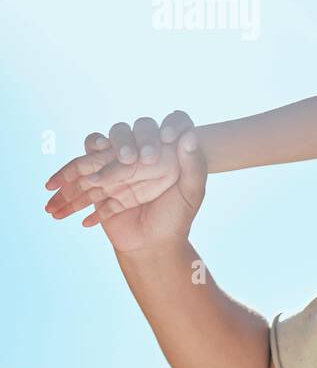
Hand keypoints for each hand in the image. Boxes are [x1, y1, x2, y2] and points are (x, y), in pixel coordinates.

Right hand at [45, 111, 189, 224]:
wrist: (151, 243)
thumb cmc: (176, 216)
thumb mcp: (192, 193)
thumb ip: (195, 164)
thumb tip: (189, 135)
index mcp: (165, 149)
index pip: (167, 124)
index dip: (170, 124)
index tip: (169, 137)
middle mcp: (138, 151)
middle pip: (123, 132)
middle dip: (124, 142)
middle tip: (131, 160)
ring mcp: (115, 163)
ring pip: (95, 149)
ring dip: (92, 159)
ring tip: (100, 179)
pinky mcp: (97, 179)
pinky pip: (77, 171)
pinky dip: (69, 178)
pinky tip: (84, 186)